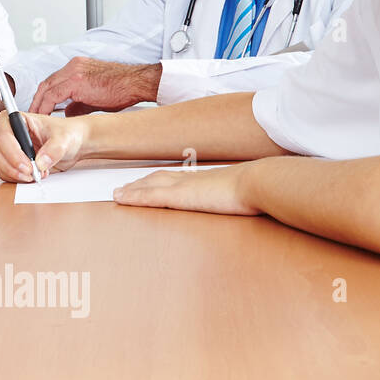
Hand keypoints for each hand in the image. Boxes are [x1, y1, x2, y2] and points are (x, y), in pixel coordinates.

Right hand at [0, 109, 92, 182]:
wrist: (73, 144)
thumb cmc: (67, 133)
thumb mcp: (65, 138)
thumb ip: (54, 149)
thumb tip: (41, 162)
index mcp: (18, 119)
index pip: (5, 134)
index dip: (13, 151)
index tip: (28, 164)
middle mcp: (9, 131)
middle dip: (12, 165)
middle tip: (31, 173)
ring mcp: (8, 147)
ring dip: (15, 173)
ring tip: (35, 174)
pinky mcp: (10, 161)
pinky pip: (4, 172)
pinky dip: (17, 178)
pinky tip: (32, 175)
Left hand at [29, 59, 161, 115]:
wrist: (137, 82)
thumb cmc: (121, 89)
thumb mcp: (94, 96)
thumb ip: (78, 103)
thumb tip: (66, 114)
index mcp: (76, 67)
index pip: (52, 81)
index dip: (42, 96)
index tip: (38, 109)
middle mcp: (73, 66)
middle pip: (46, 83)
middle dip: (36, 100)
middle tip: (30, 115)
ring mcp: (74, 71)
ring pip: (47, 88)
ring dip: (39, 104)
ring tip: (34, 118)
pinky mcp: (77, 80)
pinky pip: (54, 94)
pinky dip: (46, 105)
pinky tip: (44, 116)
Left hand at [114, 162, 259, 215]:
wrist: (261, 181)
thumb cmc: (262, 188)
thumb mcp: (249, 192)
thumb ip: (242, 196)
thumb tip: (249, 202)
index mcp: (207, 179)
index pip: (178, 177)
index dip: (161, 179)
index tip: (150, 181)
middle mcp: (192, 179)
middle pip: (159, 178)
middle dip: (141, 183)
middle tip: (124, 187)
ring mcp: (185, 186)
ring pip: (150, 185)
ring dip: (132, 189)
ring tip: (117, 193)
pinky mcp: (181, 196)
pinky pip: (150, 196)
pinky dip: (134, 196)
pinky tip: (120, 198)